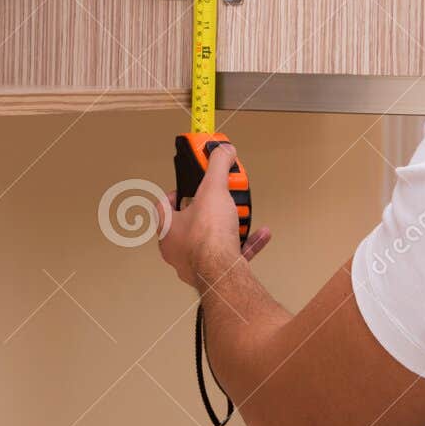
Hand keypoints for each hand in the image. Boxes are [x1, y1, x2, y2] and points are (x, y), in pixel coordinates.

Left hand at [157, 142, 272, 287]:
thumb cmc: (208, 237)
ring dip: (228, 227)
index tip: (189, 186)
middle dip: (209, 210)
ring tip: (241, 215)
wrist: (224, 273)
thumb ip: (218, 166)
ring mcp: (196, 264)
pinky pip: (232, 255)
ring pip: (210, 241)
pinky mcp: (216, 275)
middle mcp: (177, 250)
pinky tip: (261, 233)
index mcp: (168, 229)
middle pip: (191, 223)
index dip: (176, 193)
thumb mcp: (214, 189)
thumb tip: (222, 150)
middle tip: (221, 198)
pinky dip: (247, 244)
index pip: (163, 206)